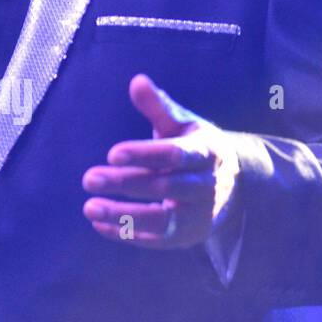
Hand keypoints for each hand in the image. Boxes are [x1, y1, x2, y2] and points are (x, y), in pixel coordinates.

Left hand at [81, 74, 239, 248]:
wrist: (233, 184)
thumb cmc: (196, 147)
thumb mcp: (183, 124)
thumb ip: (159, 107)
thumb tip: (137, 81)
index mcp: (207, 153)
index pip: (176, 154)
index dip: (145, 154)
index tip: (112, 153)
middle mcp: (207, 186)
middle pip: (165, 187)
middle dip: (126, 183)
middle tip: (89, 178)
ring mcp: (198, 215)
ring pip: (161, 220)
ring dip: (123, 216)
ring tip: (89, 208)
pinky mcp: (187, 237)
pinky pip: (156, 240)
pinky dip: (127, 234)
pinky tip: (99, 225)